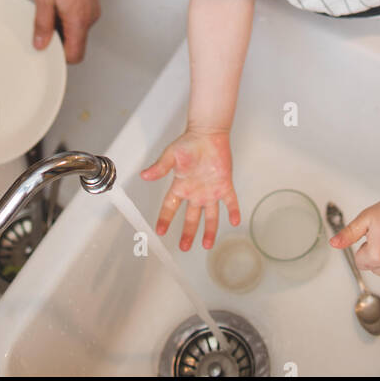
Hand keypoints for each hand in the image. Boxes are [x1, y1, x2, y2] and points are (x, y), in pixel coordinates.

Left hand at [30, 0, 100, 63]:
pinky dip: (66, 12)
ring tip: (46, 7)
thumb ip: (43, 24)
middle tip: (40, 27)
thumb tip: (41, 43)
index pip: (75, 55)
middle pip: (75, 42)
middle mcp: (89, 16)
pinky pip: (78, 14)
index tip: (45, 51)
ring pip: (76, 27)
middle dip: (57, 39)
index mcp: (78, 20)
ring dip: (61, 24)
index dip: (59, 57)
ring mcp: (92, 6)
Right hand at [140, 129, 239, 251]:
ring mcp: (210, 191)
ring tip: (207, 245)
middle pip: (191, 217)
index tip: (159, 231)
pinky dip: (233, 210)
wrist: (208, 133)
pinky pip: (230, 201)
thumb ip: (159, 168)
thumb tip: (144, 175)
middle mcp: (195, 193)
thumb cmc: (189, 142)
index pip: (170, 207)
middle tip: (184, 247)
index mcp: (181, 186)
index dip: (164, 219)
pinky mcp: (224, 185)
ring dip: (209, 230)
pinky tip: (235, 221)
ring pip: (210, 215)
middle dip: (188, 233)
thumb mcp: (171, 156)